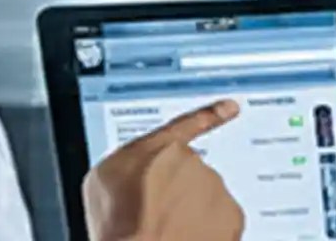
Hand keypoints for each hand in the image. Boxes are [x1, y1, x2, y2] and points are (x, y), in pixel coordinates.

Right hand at [82, 100, 244, 240]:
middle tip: (154, 215)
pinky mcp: (231, 217)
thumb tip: (136, 173)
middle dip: (176, 193)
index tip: (230, 108)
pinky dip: (208, 232)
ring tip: (166, 231)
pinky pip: (221, 223)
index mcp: (159, 147)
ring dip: (191, 213)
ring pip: (206, 200)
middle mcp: (193, 162)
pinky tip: (186, 238)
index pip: (188, 124)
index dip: (210, 115)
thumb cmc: (118, 222)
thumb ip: (128, 165)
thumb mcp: (103, 179)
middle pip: (189, 176)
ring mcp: (215, 189)